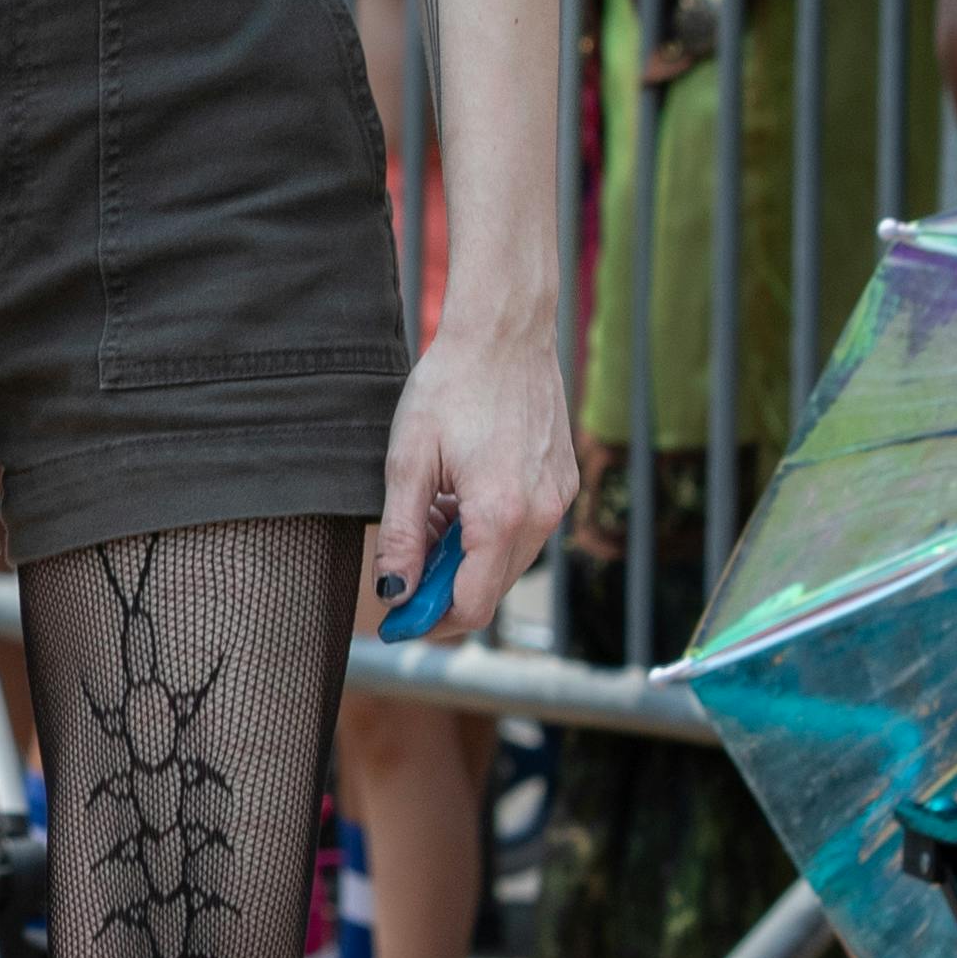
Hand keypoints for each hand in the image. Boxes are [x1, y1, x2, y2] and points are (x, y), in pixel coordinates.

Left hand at [375, 324, 574, 644]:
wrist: (503, 334)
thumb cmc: (450, 389)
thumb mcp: (408, 463)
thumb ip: (402, 535)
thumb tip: (393, 591)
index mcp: (500, 516)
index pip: (471, 606)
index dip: (430, 623)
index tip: (396, 622)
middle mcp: (540, 516)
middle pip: (491, 588)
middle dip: (442, 589)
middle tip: (402, 563)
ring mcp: (558, 500)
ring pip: (508, 561)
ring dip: (464, 558)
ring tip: (429, 513)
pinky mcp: (563, 484)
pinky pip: (525, 531)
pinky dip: (488, 532)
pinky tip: (458, 496)